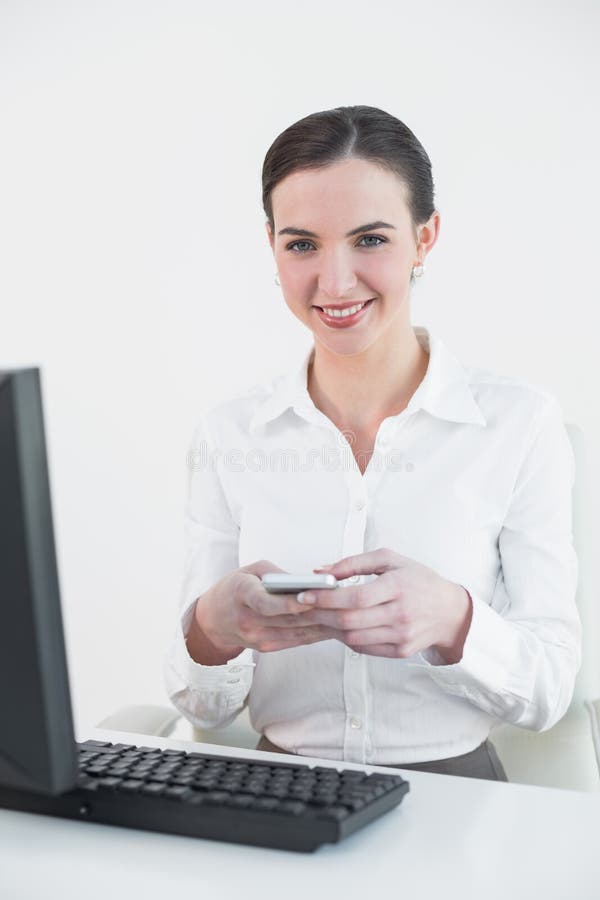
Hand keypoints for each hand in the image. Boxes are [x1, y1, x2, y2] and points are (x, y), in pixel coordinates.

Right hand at [194, 559, 339, 654]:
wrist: (214, 620)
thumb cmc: (234, 588)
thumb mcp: (249, 570)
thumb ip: (276, 574)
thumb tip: (307, 583)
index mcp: (241, 594)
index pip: (266, 602)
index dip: (289, 603)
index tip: (310, 598)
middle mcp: (248, 620)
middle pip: (288, 619)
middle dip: (319, 612)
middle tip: (345, 604)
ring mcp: (257, 638)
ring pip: (298, 632)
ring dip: (324, 625)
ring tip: (347, 616)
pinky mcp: (267, 647)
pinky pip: (297, 641)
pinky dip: (317, 634)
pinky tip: (335, 627)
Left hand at [282, 547, 472, 660]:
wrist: (450, 611)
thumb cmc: (418, 580)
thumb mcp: (391, 560)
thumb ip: (355, 562)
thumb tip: (321, 570)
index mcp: (398, 586)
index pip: (355, 597)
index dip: (326, 597)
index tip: (304, 594)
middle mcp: (401, 613)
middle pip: (350, 620)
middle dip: (320, 614)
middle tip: (303, 607)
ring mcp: (401, 636)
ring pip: (353, 638)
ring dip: (330, 628)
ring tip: (319, 616)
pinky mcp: (401, 651)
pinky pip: (364, 649)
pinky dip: (347, 638)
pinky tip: (340, 626)